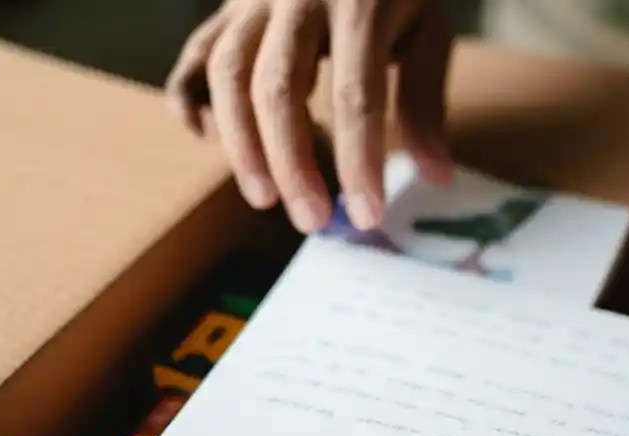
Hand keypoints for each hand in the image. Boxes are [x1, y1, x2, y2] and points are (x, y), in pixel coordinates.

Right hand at [165, 0, 453, 232]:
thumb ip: (425, 102)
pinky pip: (196, 55)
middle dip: (292, 164)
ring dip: (241, 144)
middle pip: (278, 89)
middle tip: (311, 220)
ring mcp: (253, 0)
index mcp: (359, 2)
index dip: (360, 161)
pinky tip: (206, 138)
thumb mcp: (427, 29)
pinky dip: (191, 99)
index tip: (369, 214)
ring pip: (228, 74)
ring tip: (265, 196)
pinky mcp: (227, 7)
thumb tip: (437, 178)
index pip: (356, 95)